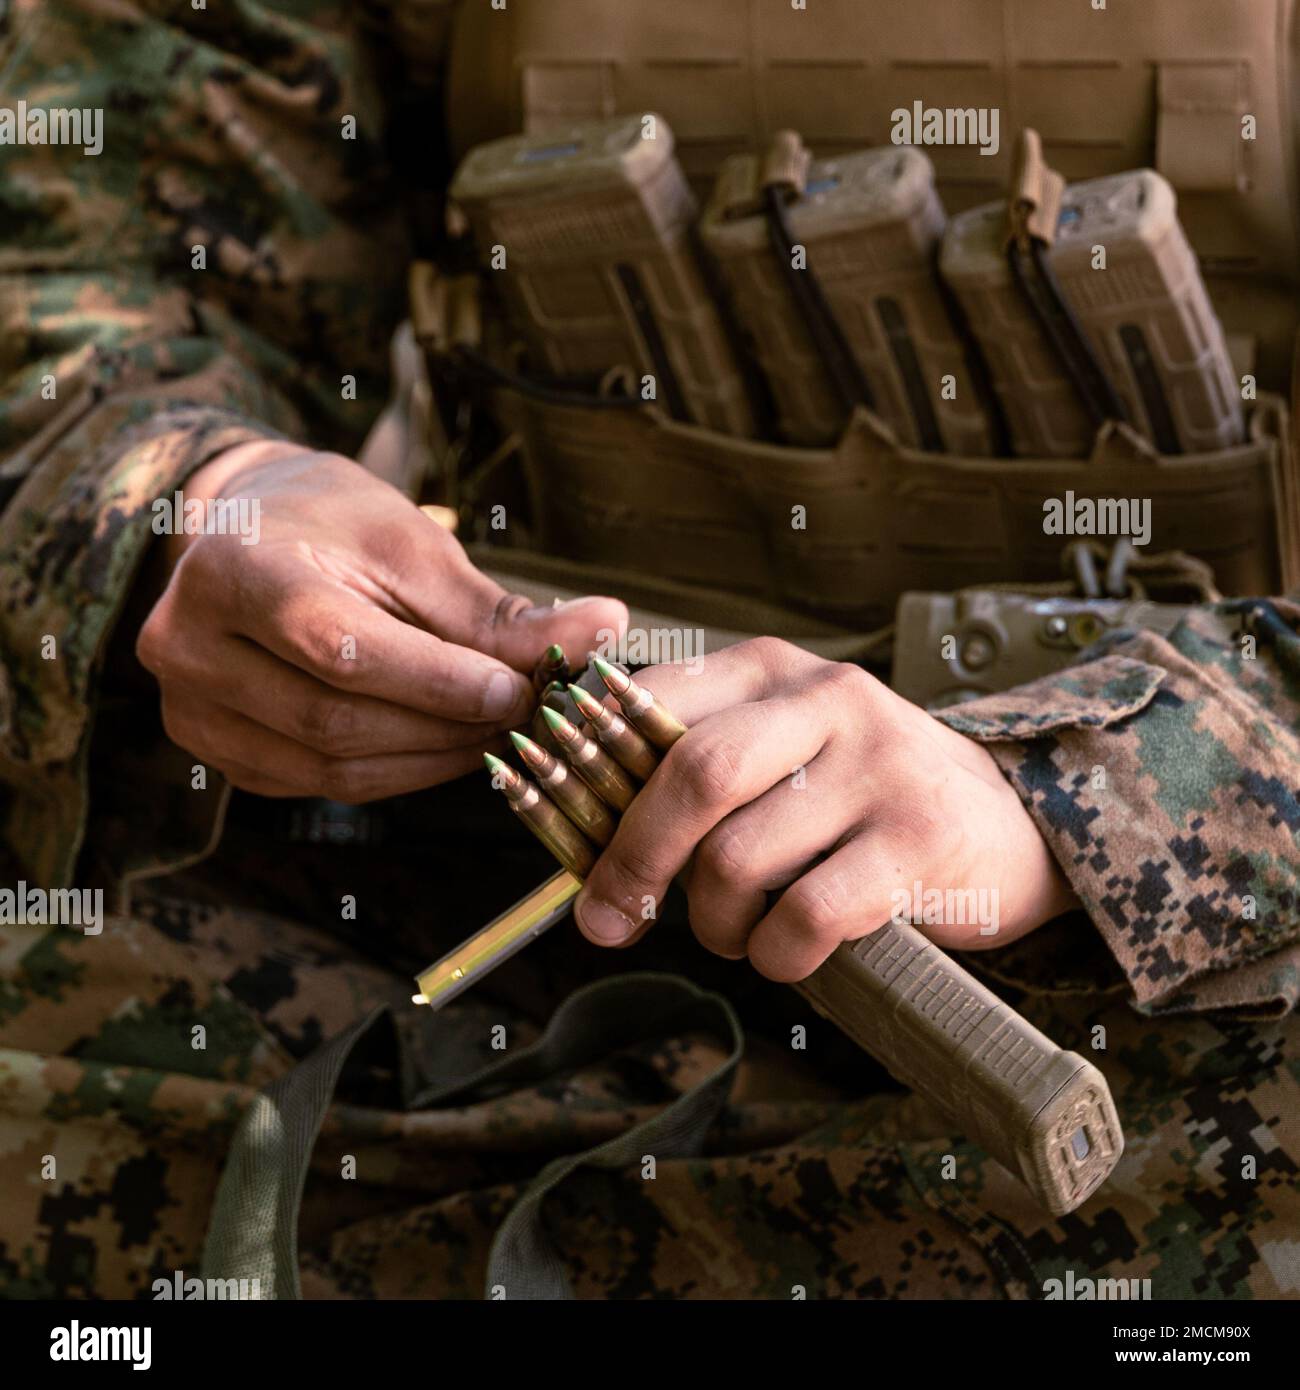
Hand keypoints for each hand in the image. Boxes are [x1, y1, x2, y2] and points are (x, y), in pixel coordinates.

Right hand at [135, 440, 625, 799]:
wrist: (250, 533)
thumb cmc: (336, 525)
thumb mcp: (415, 547)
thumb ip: (498, 609)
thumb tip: (608, 628)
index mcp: (230, 572)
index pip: (341, 650)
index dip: (438, 682)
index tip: (518, 690)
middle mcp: (187, 647)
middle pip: (336, 720)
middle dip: (446, 726)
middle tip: (524, 716)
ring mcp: (194, 711)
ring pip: (332, 767)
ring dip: (431, 759)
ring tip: (495, 730)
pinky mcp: (218, 753)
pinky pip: (321, 784)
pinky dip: (397, 773)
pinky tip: (444, 744)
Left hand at [573, 638, 1076, 979]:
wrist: (1009, 823)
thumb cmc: (862, 797)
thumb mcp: (784, 751)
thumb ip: (698, 773)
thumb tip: (589, 851)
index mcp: (772, 669)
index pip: (651, 703)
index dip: (592, 774)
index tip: (567, 836)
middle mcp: (827, 700)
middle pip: (692, 774)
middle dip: (632, 860)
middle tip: (610, 919)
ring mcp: (878, 768)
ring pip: (737, 860)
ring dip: (714, 924)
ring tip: (736, 932)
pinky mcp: (918, 841)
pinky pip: (801, 917)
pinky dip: (773, 955)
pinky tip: (785, 953)